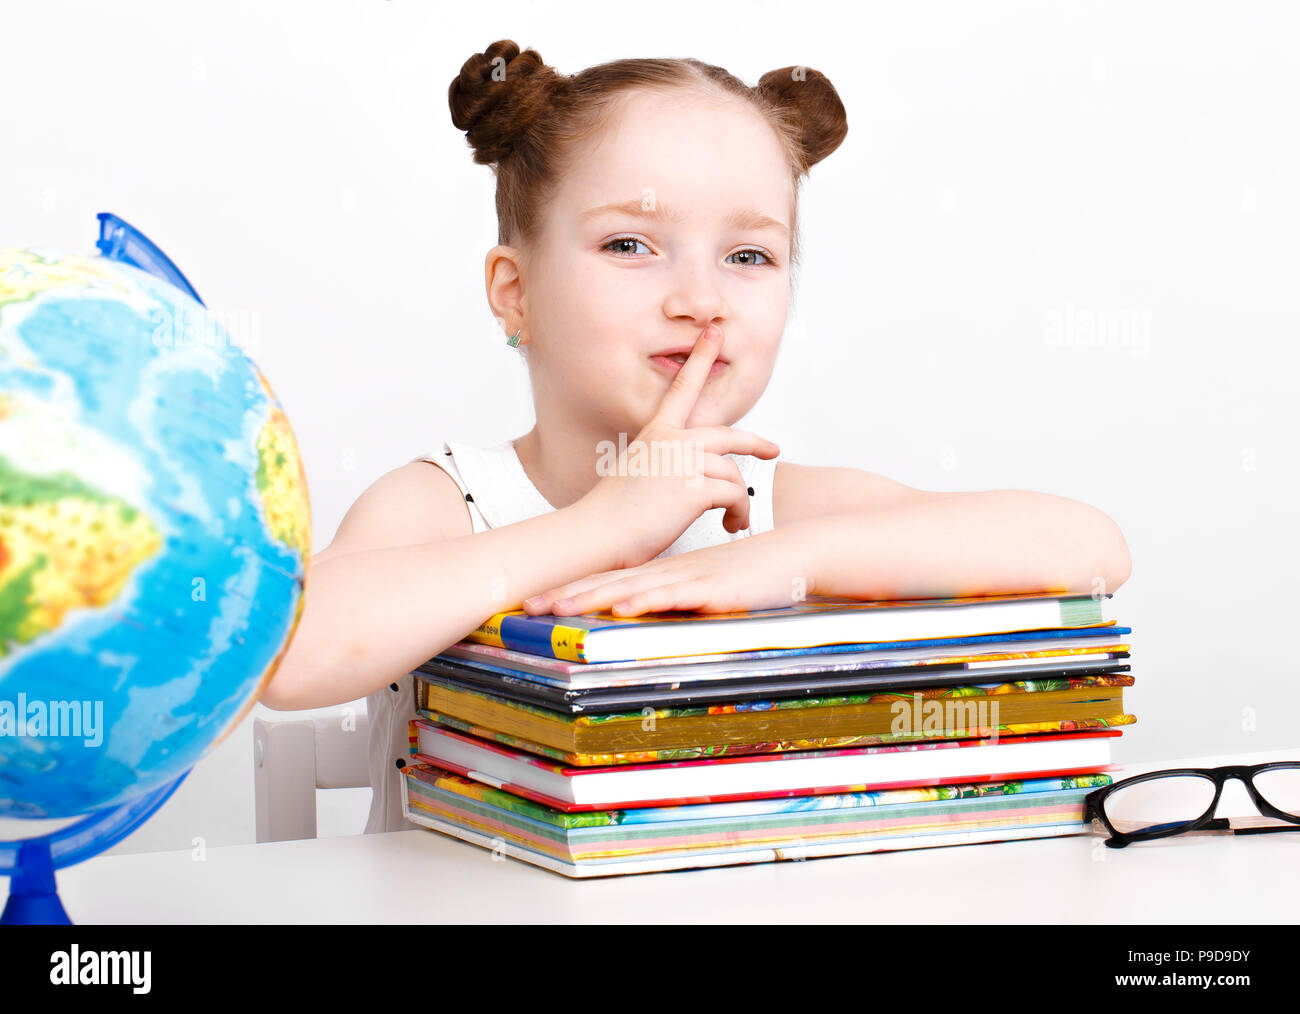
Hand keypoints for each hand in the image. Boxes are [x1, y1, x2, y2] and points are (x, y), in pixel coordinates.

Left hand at [522, 526, 818, 617]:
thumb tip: (651, 611)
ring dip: (595, 599)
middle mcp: (670, 572)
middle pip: (611, 583)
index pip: (611, 579)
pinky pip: (673, 596)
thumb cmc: (752, 573)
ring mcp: (690, 578)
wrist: (795, 554)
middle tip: (530, 607)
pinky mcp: (713, 589)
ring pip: (633, 590)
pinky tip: (622, 610)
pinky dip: (645, 603)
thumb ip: (680, 594)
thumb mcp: (707, 584)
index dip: (574, 589)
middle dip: (569, 595)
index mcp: (665, 571)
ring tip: (559, 608)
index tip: (538, 601)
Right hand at [575, 323, 779, 570]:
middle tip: (772, 450)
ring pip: (733, 474)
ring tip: (734, 521)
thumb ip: (666, 464)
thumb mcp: (639, 474)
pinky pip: (735, 496)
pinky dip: (739, 513)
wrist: (597, 535)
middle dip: (756, 442)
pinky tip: (731, 525)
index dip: (700, 356)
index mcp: (655, 433)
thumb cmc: (614, 514)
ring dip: (740, 501)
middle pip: (728, 435)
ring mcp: (684, 463)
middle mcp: (671, 441)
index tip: (714, 331)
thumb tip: (691, 477)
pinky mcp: (695, 489)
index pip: (682, 388)